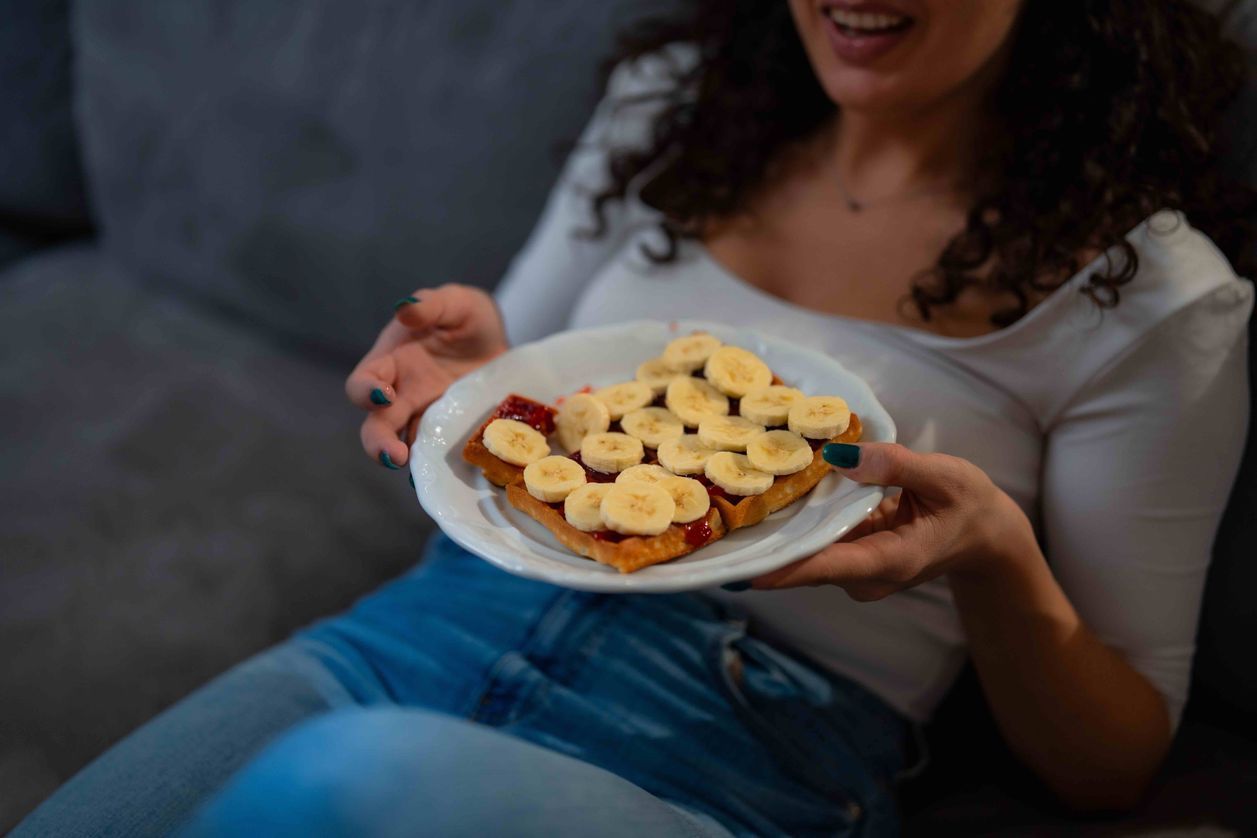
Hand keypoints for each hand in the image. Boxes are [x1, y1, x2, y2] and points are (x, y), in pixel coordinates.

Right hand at [346, 285, 507, 467]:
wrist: (500, 344)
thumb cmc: (468, 318)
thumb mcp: (458, 303)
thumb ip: (433, 305)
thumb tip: (406, 310)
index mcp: (392, 363)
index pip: (364, 382)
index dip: (366, 391)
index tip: (385, 395)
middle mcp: (403, 396)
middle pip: (376, 426)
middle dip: (378, 443)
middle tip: (394, 455)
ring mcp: (427, 419)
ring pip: (405, 446)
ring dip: (408, 461)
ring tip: (418, 474)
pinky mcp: (453, 434)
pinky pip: (441, 456)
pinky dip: (440, 469)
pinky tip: (449, 481)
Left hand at [749, 442, 1033, 598]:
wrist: (988, 537)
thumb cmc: (971, 506)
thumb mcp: (945, 477)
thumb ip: (894, 465)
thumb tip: (842, 457)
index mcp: (890, 560)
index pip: (825, 567)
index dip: (781, 568)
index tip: (739, 567)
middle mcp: (866, 574)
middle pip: (804, 562)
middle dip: (763, 544)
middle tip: (716, 523)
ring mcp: (856, 569)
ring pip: (805, 551)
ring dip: (773, 530)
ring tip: (727, 505)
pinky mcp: (851, 556)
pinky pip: (815, 540)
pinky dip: (795, 522)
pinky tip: (762, 500)